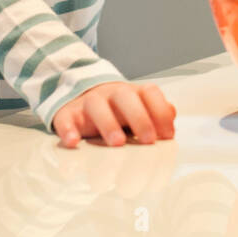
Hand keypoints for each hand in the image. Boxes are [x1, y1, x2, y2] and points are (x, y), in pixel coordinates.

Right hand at [51, 81, 175, 146]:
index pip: (150, 93)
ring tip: (117, 143)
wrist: (80, 96)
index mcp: (133, 93)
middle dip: (139, 118)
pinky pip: (65, 118)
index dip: (161, 112)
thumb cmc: (117, 110)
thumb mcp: (138, 109)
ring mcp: (88, 102)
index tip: (167, 135)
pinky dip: (68, 130)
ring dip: (108, 124)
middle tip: (148, 140)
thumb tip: (171, 114)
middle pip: (125, 97)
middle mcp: (111, 94)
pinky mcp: (68, 113)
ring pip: (96, 106)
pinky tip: (74, 143)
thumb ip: (156, 112)